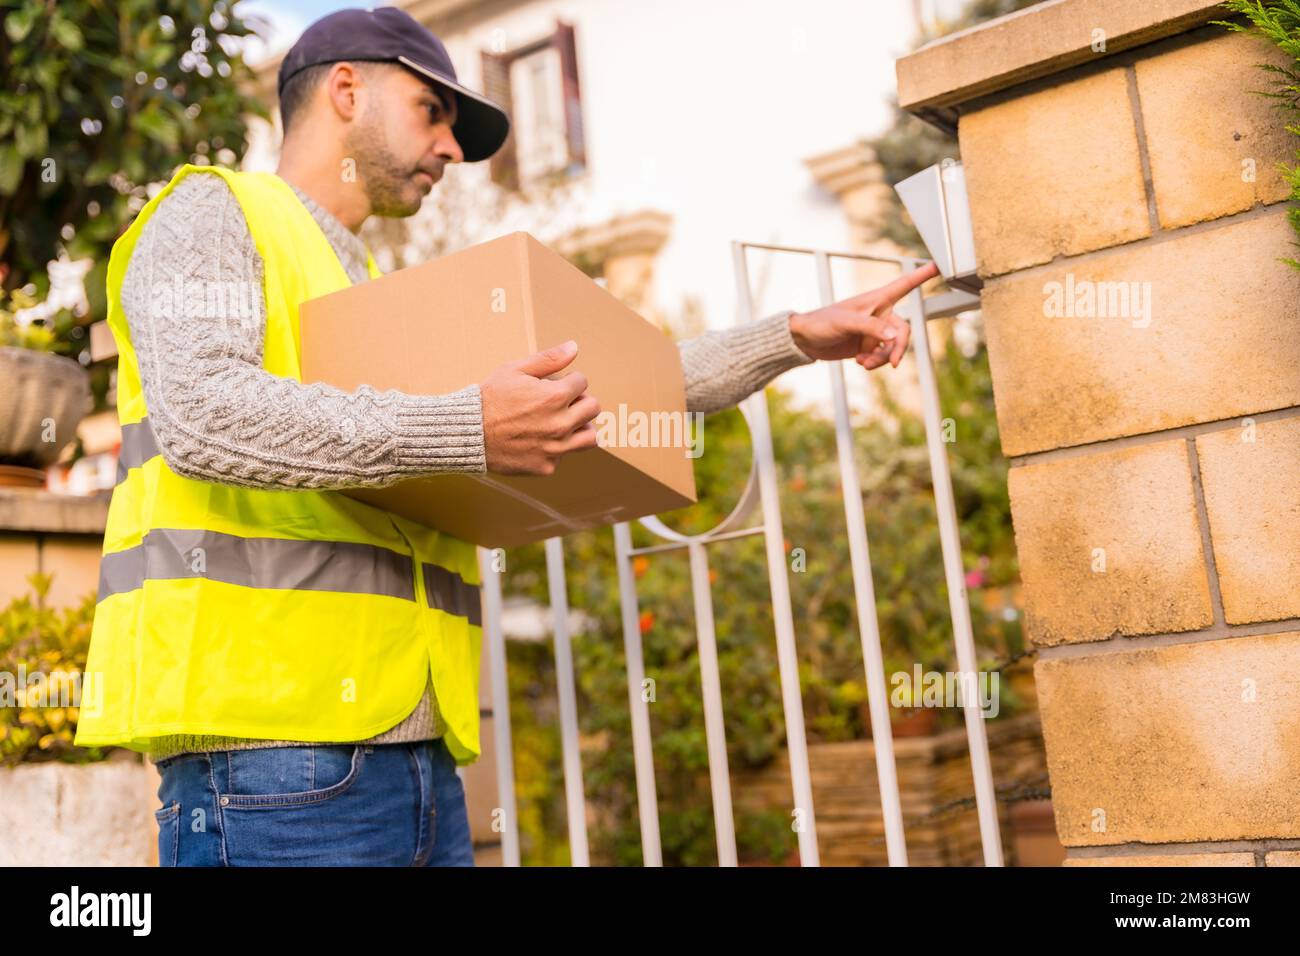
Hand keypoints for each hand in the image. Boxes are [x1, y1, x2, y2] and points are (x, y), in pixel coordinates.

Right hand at [479, 340, 601, 475]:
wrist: (468, 433)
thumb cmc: (490, 398)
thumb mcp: (515, 370)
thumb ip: (549, 359)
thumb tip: (574, 347)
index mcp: (555, 397)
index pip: (583, 382)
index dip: (569, 380)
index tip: (555, 384)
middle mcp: (560, 424)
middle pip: (593, 408)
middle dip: (580, 400)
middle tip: (562, 402)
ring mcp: (555, 448)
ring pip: (590, 437)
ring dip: (580, 427)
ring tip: (564, 422)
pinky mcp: (546, 466)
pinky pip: (563, 456)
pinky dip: (555, 448)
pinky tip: (538, 440)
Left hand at [787, 261, 938, 370]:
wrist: (805, 340)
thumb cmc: (822, 322)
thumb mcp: (845, 322)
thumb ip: (871, 328)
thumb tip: (894, 338)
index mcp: (876, 300)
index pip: (904, 285)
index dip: (922, 275)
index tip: (939, 265)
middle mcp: (879, 314)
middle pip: (903, 331)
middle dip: (898, 348)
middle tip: (891, 363)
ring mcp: (874, 332)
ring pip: (892, 347)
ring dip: (882, 358)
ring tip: (864, 364)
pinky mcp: (868, 346)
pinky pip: (882, 357)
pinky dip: (874, 363)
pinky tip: (860, 363)